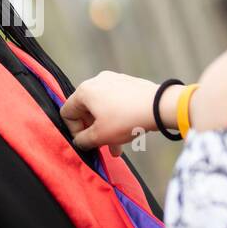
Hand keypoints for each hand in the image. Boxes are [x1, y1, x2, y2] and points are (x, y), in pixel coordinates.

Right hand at [59, 71, 178, 155]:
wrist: (159, 106)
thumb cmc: (126, 120)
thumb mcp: (100, 136)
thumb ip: (83, 141)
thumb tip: (79, 141)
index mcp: (84, 91)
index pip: (67, 113)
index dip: (74, 131)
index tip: (87, 142)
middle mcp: (96, 81)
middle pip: (86, 111)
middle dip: (93, 132)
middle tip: (102, 147)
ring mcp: (113, 80)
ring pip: (102, 109)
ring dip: (106, 128)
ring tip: (117, 147)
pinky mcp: (128, 83)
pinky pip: (115, 103)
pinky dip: (117, 118)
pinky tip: (128, 131)